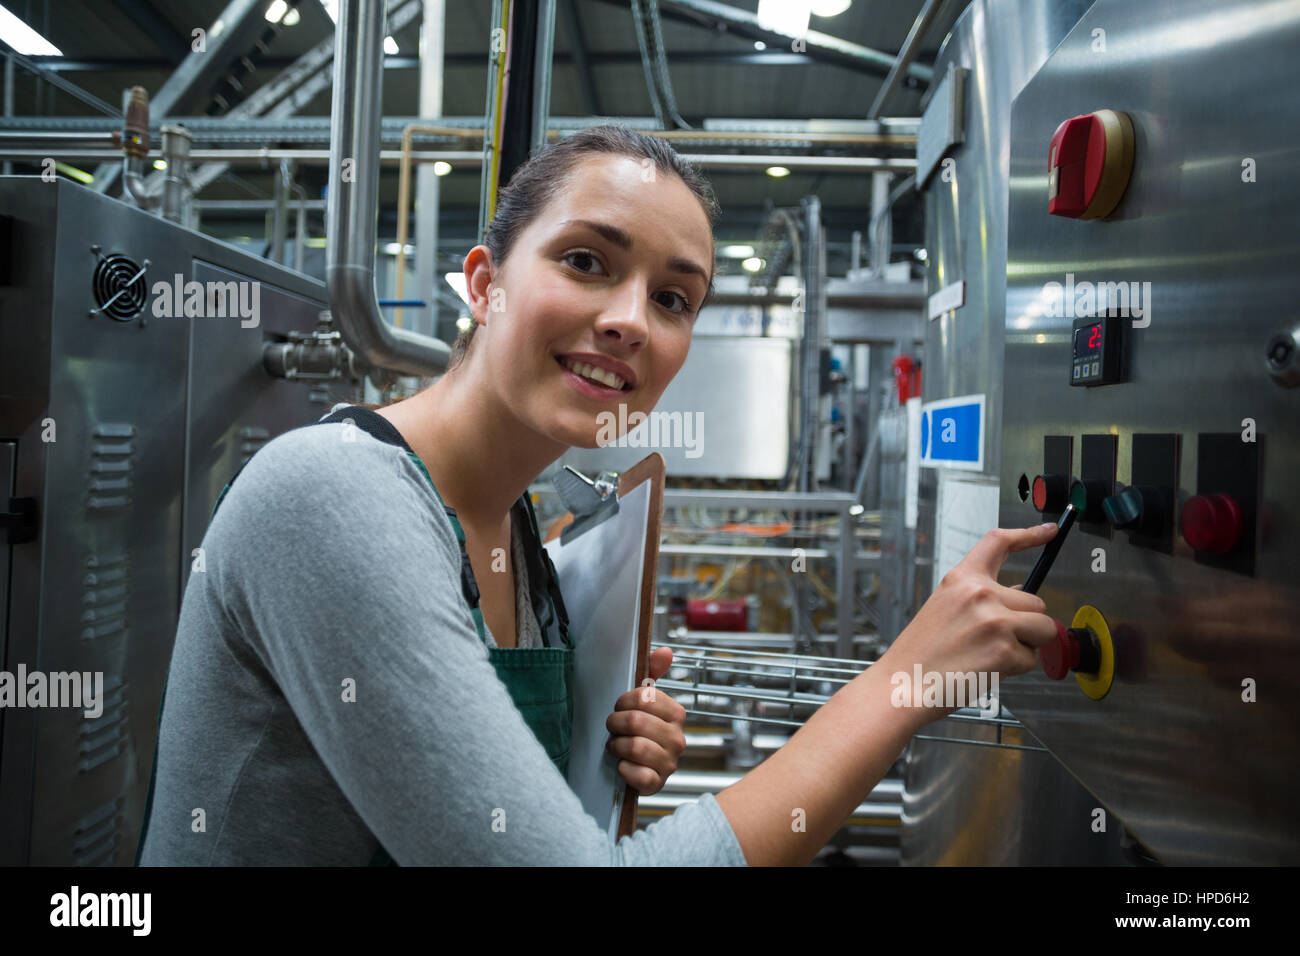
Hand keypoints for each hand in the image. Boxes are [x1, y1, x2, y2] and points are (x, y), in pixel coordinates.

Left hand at [604, 647, 686, 794]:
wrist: (635, 766)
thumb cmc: (638, 729)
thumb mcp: (643, 699)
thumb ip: (652, 672)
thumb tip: (666, 651)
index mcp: (676, 713)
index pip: (644, 697)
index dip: (623, 701)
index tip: (619, 707)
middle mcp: (678, 738)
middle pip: (636, 721)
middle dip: (615, 724)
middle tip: (613, 728)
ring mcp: (669, 763)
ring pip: (635, 746)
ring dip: (616, 745)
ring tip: (616, 745)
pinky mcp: (658, 784)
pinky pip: (638, 775)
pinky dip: (624, 770)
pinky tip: (623, 766)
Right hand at [880, 523, 1060, 723]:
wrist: (903, 685)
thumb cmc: (920, 654)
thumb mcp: (944, 609)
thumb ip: (981, 598)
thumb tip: (1018, 596)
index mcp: (961, 579)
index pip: (998, 542)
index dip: (1029, 535)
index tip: (1048, 531)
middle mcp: (979, 593)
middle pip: (1036, 601)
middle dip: (1027, 624)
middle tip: (995, 641)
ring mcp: (995, 620)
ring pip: (1043, 628)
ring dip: (1028, 644)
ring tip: (992, 655)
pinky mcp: (1005, 649)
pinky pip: (1032, 658)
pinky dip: (1017, 668)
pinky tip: (988, 669)